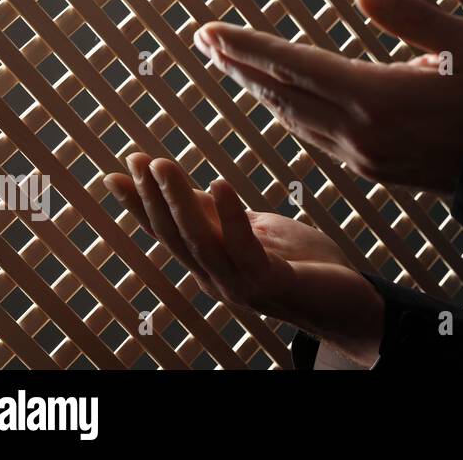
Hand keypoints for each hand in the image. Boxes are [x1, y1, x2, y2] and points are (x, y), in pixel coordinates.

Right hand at [103, 154, 385, 366]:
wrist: (348, 303)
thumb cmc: (306, 265)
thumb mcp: (258, 231)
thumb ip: (223, 217)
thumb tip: (190, 189)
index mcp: (211, 264)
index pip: (167, 230)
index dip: (140, 203)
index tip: (115, 172)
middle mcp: (216, 278)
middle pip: (175, 235)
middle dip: (153, 196)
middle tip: (137, 159)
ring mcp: (240, 284)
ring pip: (199, 240)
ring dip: (179, 201)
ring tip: (164, 165)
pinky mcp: (270, 282)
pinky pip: (243, 248)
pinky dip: (229, 216)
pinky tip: (219, 184)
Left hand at [192, 0, 462, 193]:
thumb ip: (410, 14)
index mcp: (375, 97)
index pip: (293, 65)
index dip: (246, 46)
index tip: (208, 31)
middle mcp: (359, 131)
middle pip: (281, 93)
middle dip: (238, 65)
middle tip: (203, 41)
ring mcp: (362, 156)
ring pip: (294, 118)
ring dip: (259, 89)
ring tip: (232, 65)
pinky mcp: (372, 169)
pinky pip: (314, 139)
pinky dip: (288, 113)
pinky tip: (282, 102)